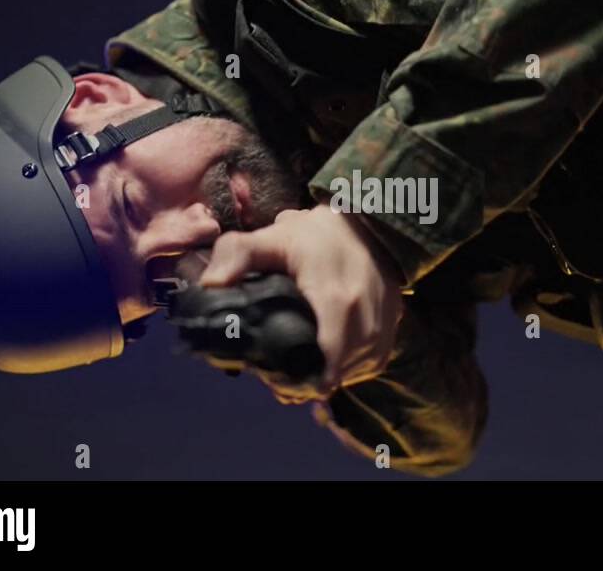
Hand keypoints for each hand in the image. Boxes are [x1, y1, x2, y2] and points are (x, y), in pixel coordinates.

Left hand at [199, 204, 404, 402]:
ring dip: (331, 376)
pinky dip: (352, 367)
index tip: (277, 382)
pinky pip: (374, 361)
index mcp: (336, 300)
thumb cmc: (316, 233)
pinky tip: (331, 364)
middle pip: (339, 372)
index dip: (301, 381)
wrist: (367, 220)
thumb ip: (237, 256)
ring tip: (303, 375)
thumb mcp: (272, 237)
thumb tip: (209, 285)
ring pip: (357, 370)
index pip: (328, 362)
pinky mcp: (392, 323)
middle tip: (281, 381)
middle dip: (310, 382)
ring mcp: (383, 323)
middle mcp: (366, 317)